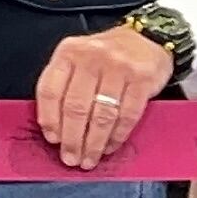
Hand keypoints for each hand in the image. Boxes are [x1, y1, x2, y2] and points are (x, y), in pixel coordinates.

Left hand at [34, 26, 172, 169]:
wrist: (147, 38)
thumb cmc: (106, 56)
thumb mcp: (77, 59)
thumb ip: (64, 85)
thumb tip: (54, 128)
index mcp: (68, 52)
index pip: (50, 90)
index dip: (49, 119)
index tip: (52, 139)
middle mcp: (91, 57)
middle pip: (76, 106)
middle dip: (72, 139)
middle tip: (71, 158)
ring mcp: (118, 67)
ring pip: (102, 114)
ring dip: (94, 143)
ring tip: (89, 159)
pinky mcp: (142, 79)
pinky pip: (127, 115)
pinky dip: (117, 136)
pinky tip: (110, 146)